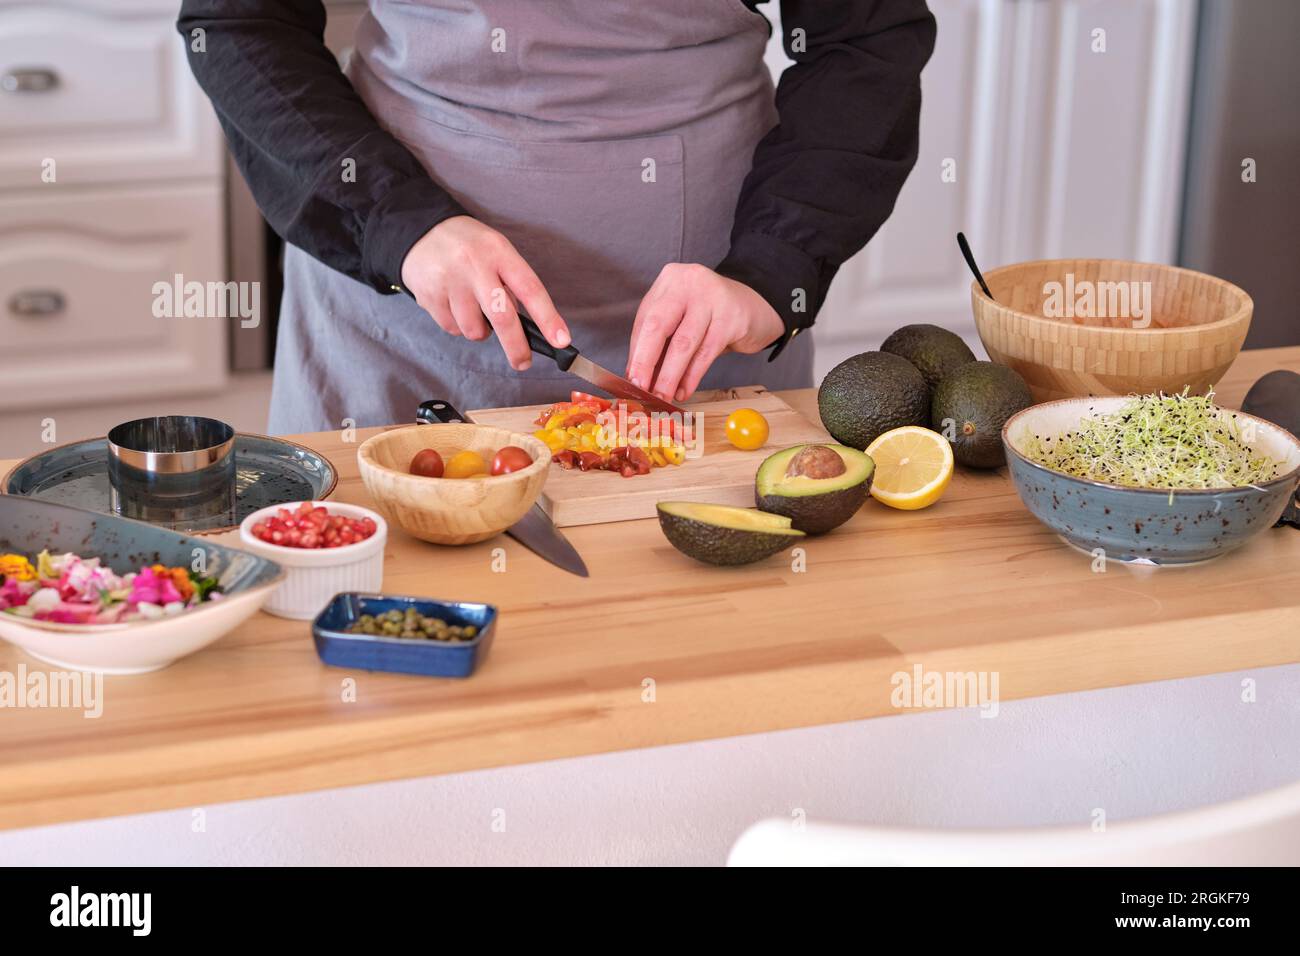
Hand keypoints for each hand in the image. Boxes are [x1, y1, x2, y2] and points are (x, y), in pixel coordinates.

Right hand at [401, 215, 568, 370]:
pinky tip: (454, 304)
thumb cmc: (469, 246)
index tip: (561, 340)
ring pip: (474, 329)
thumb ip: (511, 283)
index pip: (530, 289)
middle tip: (523, 362)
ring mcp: (450, 281)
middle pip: (502, 317)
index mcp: (499, 252)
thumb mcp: (496, 251)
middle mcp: (474, 265)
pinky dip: (458, 325)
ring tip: (474, 309)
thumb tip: (527, 327)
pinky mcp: (430, 296)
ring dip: (480, 331)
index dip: (548, 318)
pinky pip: (452, 329)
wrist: (420, 230)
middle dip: (516, 347)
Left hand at [625, 263, 783, 401]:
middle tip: (640, 389)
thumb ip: (660, 341)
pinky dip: (692, 376)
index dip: (636, 352)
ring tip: (662, 396)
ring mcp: (712, 297)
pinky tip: (684, 390)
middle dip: (646, 362)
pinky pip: (706, 352)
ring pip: (683, 343)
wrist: (757, 307)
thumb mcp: (682, 318)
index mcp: (670, 279)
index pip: (645, 319)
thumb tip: (636, 375)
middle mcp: (688, 282)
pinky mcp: (731, 317)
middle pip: (658, 326)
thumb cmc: (712, 315)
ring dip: (670, 375)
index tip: (630, 379)